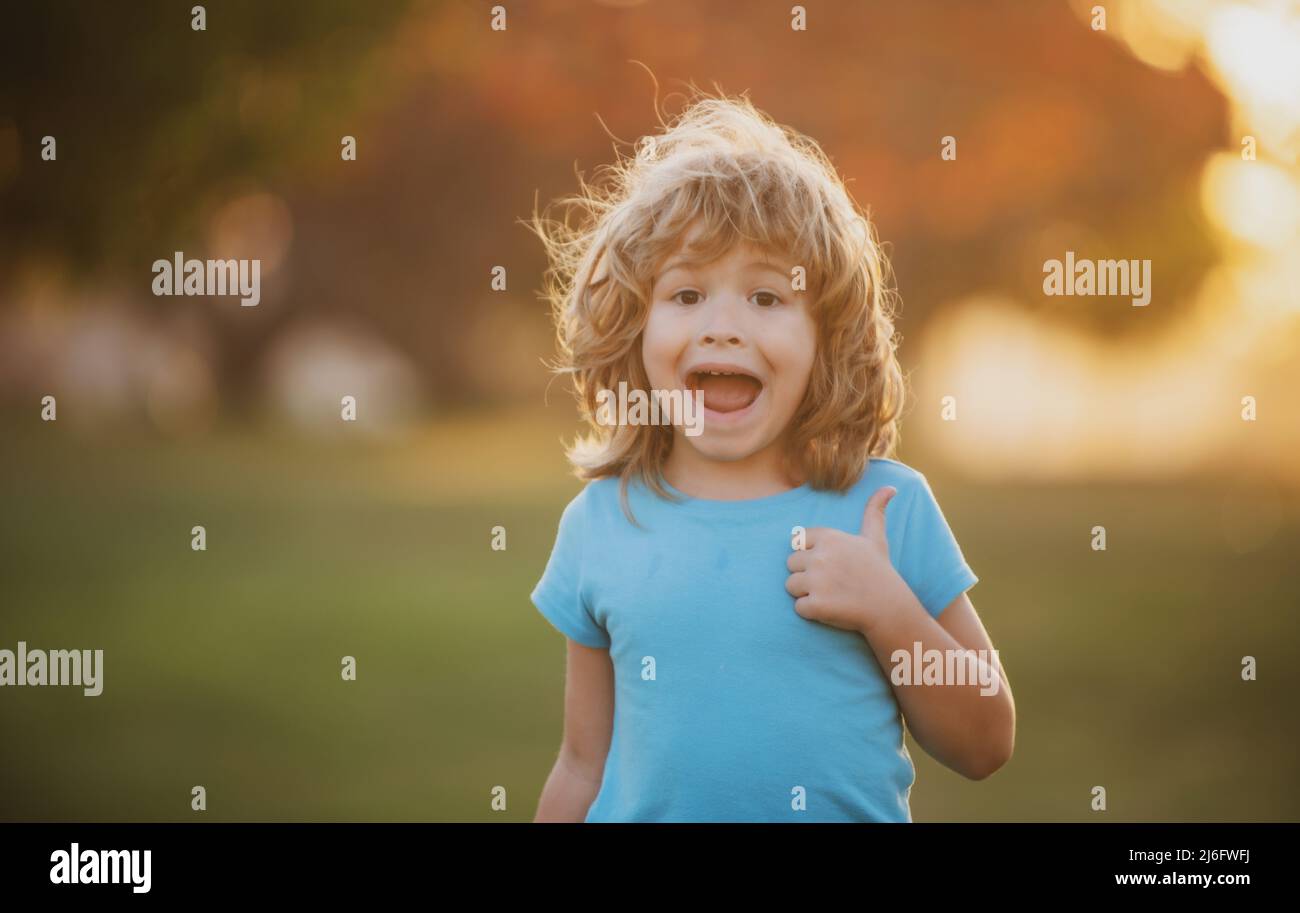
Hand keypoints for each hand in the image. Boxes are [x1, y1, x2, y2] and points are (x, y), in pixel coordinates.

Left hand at [784, 485, 909, 636]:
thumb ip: (875, 511)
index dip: (810, 554)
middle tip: (831, 582)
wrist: (889, 608)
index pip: (796, 542)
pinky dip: (811, 612)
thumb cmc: (879, 571)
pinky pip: (799, 607)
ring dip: (806, 593)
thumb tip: (890, 487)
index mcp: (829, 537)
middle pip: (791, 564)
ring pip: (790, 585)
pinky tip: (831, 609)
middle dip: (806, 574)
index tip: (829, 563)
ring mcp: (817, 581)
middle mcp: (820, 556)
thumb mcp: (876, 538)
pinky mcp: (816, 605)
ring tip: (830, 595)